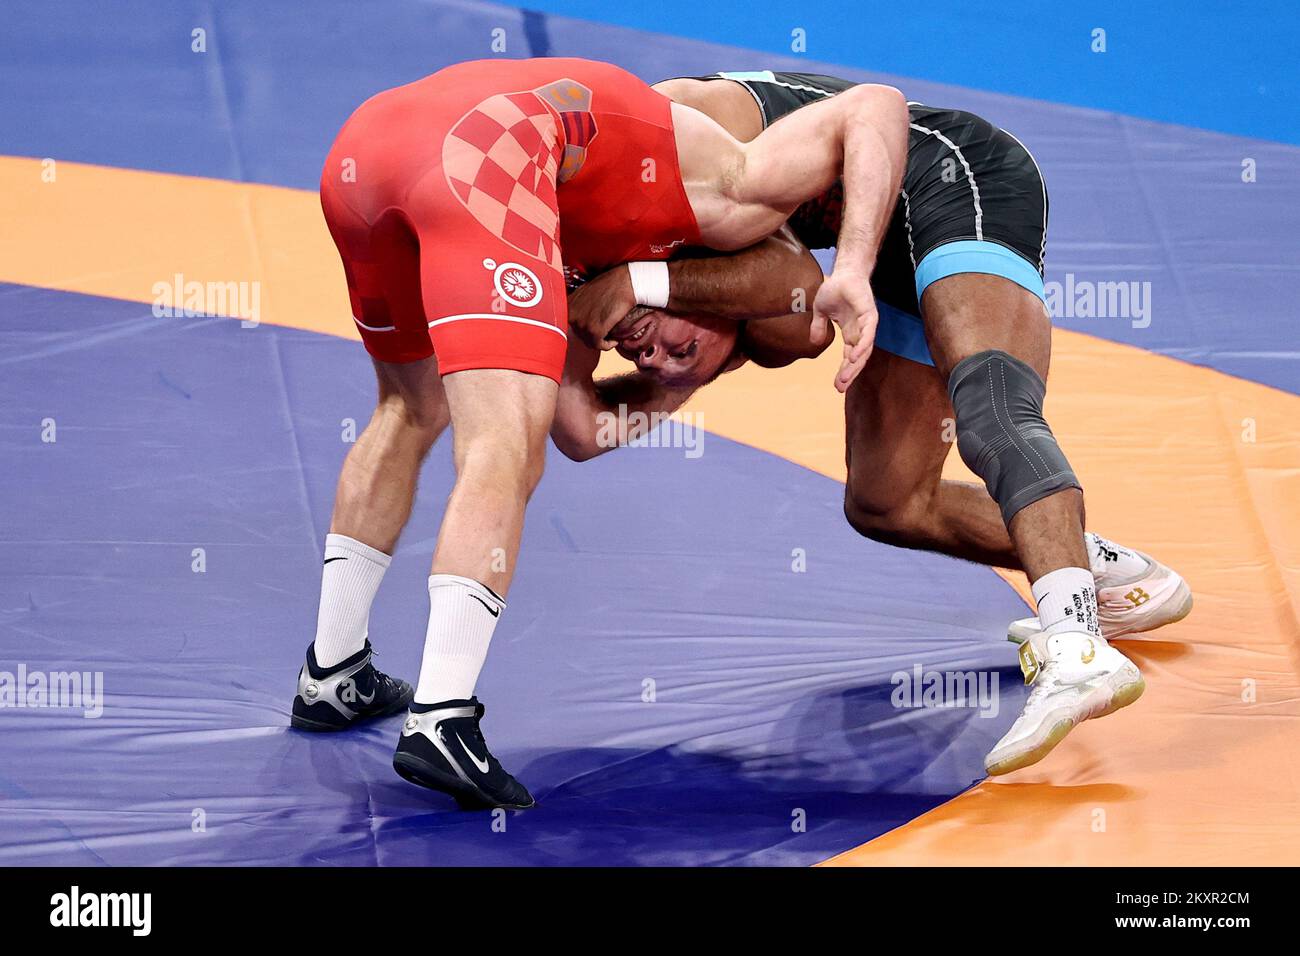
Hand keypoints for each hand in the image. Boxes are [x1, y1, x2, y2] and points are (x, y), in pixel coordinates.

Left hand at [568, 265, 636, 349]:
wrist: (624, 283)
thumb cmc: (610, 286)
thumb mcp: (586, 294)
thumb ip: (580, 307)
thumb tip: (582, 320)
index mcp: (568, 305)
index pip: (573, 326)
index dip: (586, 330)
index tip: (597, 329)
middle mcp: (571, 315)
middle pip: (581, 336)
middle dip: (594, 336)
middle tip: (606, 332)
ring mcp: (582, 323)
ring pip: (590, 342)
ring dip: (602, 341)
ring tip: (611, 335)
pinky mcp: (594, 330)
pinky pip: (599, 345)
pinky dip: (608, 345)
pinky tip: (614, 340)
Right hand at [813, 268, 878, 391]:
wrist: (843, 272)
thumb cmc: (835, 289)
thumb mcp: (820, 312)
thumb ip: (818, 327)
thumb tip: (813, 342)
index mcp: (851, 333)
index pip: (849, 357)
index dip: (844, 372)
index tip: (837, 386)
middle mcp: (861, 332)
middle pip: (858, 358)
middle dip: (850, 373)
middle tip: (840, 388)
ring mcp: (867, 324)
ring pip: (864, 349)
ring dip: (855, 364)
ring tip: (845, 377)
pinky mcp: (869, 314)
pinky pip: (868, 333)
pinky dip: (863, 346)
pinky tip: (854, 357)